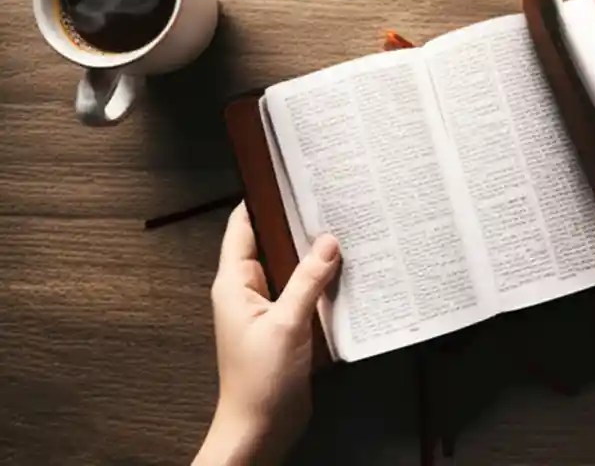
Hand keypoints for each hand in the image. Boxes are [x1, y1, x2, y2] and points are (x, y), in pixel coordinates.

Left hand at [194, 203, 340, 464]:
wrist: (261, 428)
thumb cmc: (259, 382)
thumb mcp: (286, 324)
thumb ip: (307, 280)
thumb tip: (328, 241)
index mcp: (234, 284)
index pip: (242, 227)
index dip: (261, 199)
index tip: (286, 176)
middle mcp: (249, 291)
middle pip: (274, 243)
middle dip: (299, 224)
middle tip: (330, 199)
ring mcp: (270, 309)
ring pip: (294, 268)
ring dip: (316, 256)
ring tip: (346, 229)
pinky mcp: (289, 326)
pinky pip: (306, 293)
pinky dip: (324, 282)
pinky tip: (349, 272)